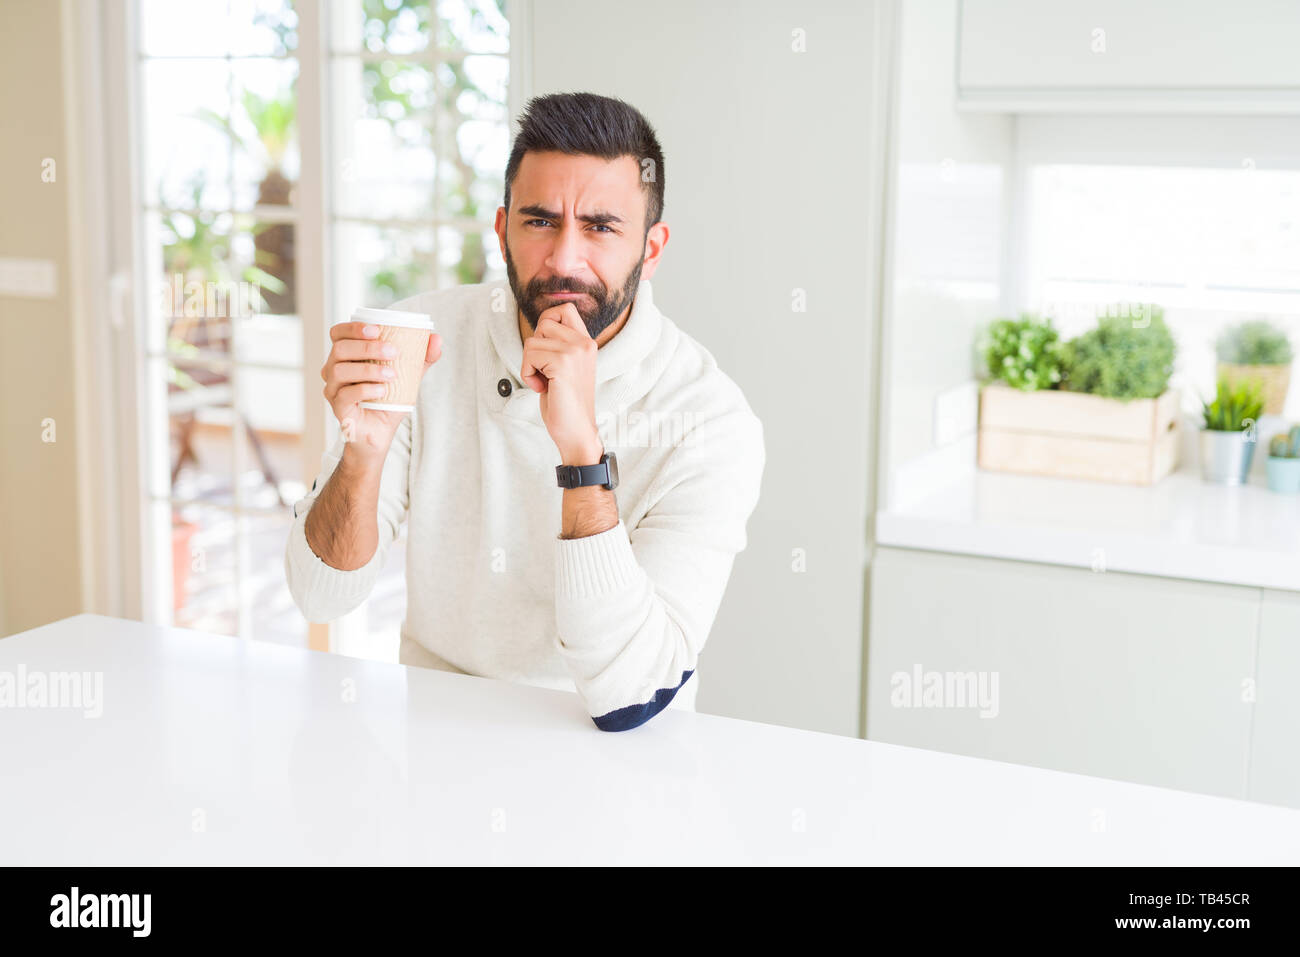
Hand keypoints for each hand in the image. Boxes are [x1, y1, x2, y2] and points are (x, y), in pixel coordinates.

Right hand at [322, 321, 441, 465]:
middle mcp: (333, 370)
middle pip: (340, 349)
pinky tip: (382, 391)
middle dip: (367, 347)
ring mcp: (333, 389)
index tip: (377, 329)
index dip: (353, 328)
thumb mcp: (408, 377)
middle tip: (394, 351)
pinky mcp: (338, 408)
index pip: (338, 334)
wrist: (381, 433)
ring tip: (392, 375)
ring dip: (368, 369)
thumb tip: (437, 339)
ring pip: (340, 371)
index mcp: (346, 357)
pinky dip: (365, 389)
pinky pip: (346, 395)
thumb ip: (421, 358)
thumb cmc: (388, 401)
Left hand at [521, 302, 600, 463]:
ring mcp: (575, 351)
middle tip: (546, 370)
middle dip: (535, 346)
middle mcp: (585, 343)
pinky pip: (529, 355)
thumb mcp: (565, 366)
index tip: (546, 351)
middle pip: (544, 321)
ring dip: (529, 363)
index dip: (547, 323)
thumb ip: (558, 344)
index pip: (564, 308)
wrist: (576, 432)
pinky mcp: (562, 363)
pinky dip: (528, 374)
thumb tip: (540, 325)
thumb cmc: (565, 402)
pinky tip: (542, 388)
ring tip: (545, 381)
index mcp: (587, 342)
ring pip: (532, 340)